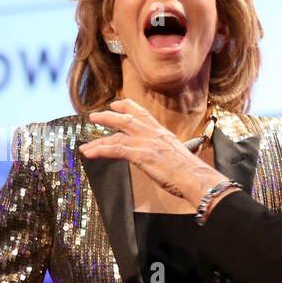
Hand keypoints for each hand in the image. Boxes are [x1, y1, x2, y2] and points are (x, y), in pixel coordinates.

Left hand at [79, 98, 228, 206]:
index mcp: (162, 133)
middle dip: (108, 117)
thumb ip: (165, 151)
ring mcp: (146, 143)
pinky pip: (115, 149)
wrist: (196, 178)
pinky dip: (100, 150)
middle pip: (125, 119)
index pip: (142, 113)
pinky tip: (89, 154)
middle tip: (94, 117)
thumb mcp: (177, 155)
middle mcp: (153, 134)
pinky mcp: (141, 155)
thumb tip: (161, 156)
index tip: (116, 104)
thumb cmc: (190, 172)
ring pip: (116, 135)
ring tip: (85, 144)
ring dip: (98, 139)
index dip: (127, 106)